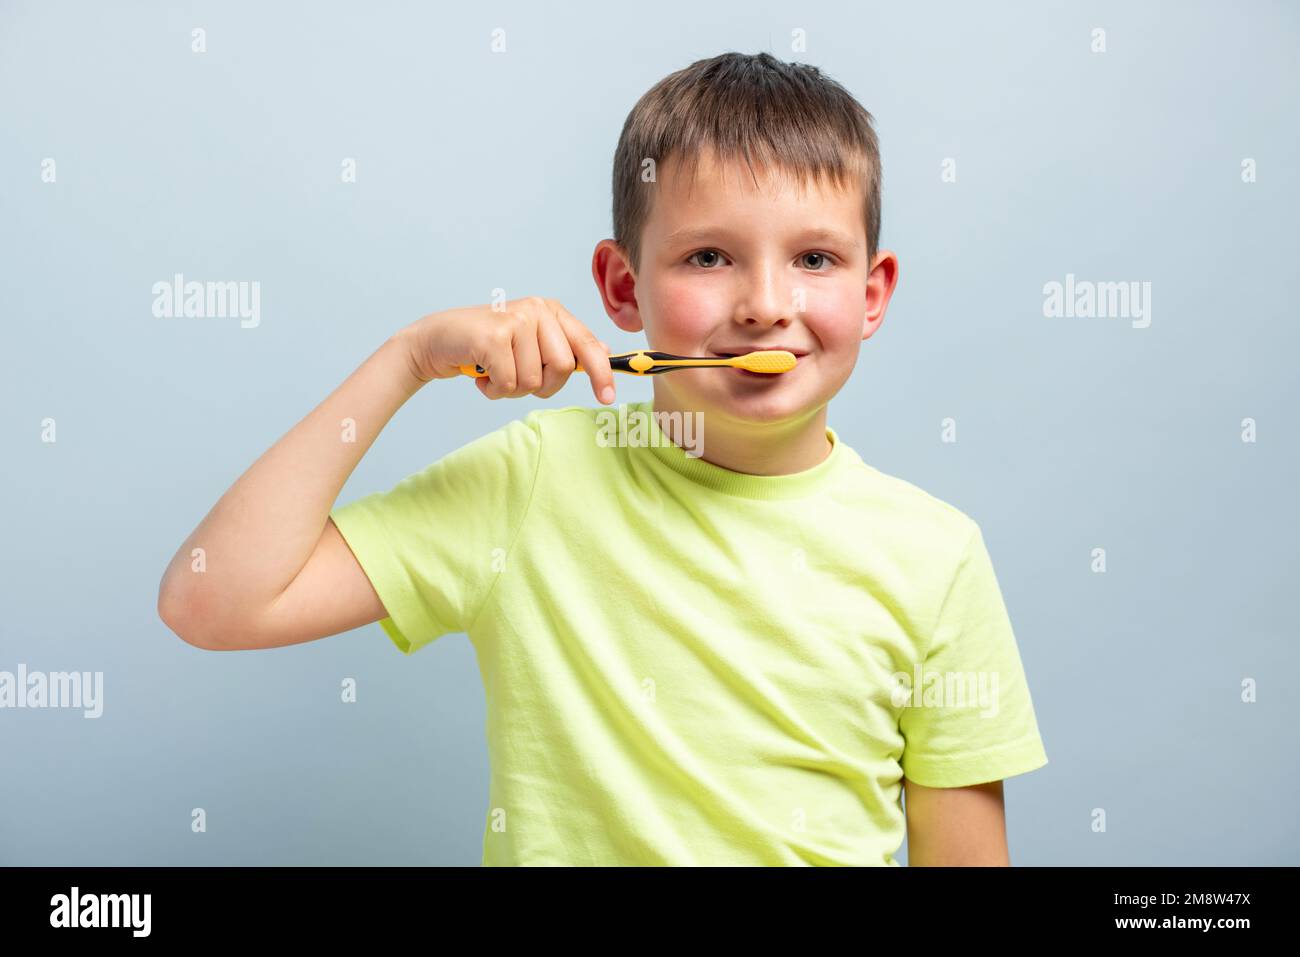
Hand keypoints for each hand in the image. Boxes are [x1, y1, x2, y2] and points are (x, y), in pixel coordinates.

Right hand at [397, 297, 615, 404]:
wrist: (438, 339)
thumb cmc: (486, 345)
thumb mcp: (530, 343)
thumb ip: (564, 345)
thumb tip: (604, 350)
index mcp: (551, 311)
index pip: (587, 345)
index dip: (601, 373)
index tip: (608, 398)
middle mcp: (537, 310)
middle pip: (563, 368)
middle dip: (541, 385)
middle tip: (517, 376)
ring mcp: (515, 320)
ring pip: (534, 380)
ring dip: (512, 389)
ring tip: (496, 372)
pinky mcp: (494, 336)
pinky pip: (509, 383)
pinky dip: (494, 390)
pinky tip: (483, 374)